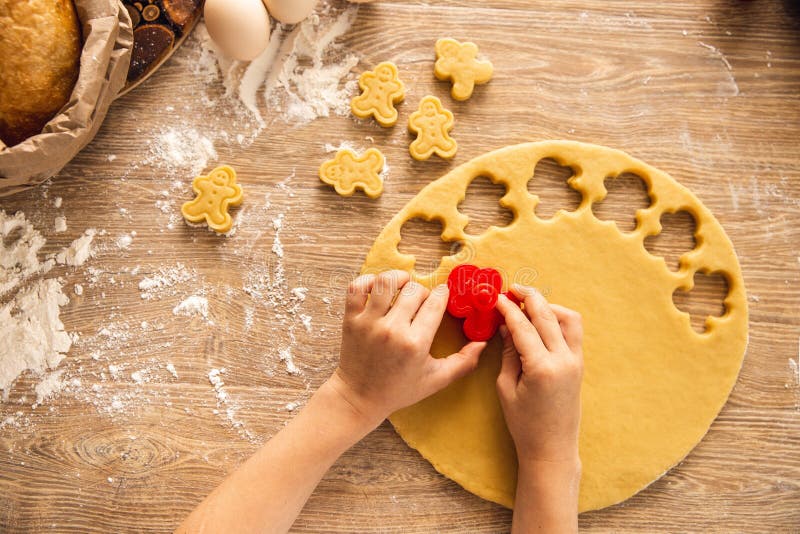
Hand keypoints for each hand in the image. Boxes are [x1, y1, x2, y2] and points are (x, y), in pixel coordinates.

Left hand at [331, 270, 485, 425]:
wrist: (359, 398)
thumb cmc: (399, 389)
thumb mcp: (436, 379)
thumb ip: (463, 362)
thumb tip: (482, 342)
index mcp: (416, 343)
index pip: (435, 303)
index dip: (442, 294)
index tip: (443, 294)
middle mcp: (392, 330)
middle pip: (414, 290)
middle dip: (423, 290)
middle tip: (423, 299)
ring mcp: (369, 323)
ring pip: (386, 282)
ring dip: (398, 278)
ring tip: (404, 283)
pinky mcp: (351, 320)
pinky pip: (357, 288)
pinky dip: (368, 281)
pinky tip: (379, 287)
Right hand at [495, 285, 583, 464]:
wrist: (552, 448)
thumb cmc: (523, 423)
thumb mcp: (506, 387)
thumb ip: (508, 353)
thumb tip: (506, 325)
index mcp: (541, 368)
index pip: (523, 326)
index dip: (508, 309)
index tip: (496, 297)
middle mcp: (563, 360)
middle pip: (547, 315)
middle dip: (529, 297)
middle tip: (512, 289)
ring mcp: (576, 361)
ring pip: (567, 318)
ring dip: (548, 305)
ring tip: (528, 303)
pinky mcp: (579, 364)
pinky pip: (573, 331)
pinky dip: (558, 318)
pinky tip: (541, 319)